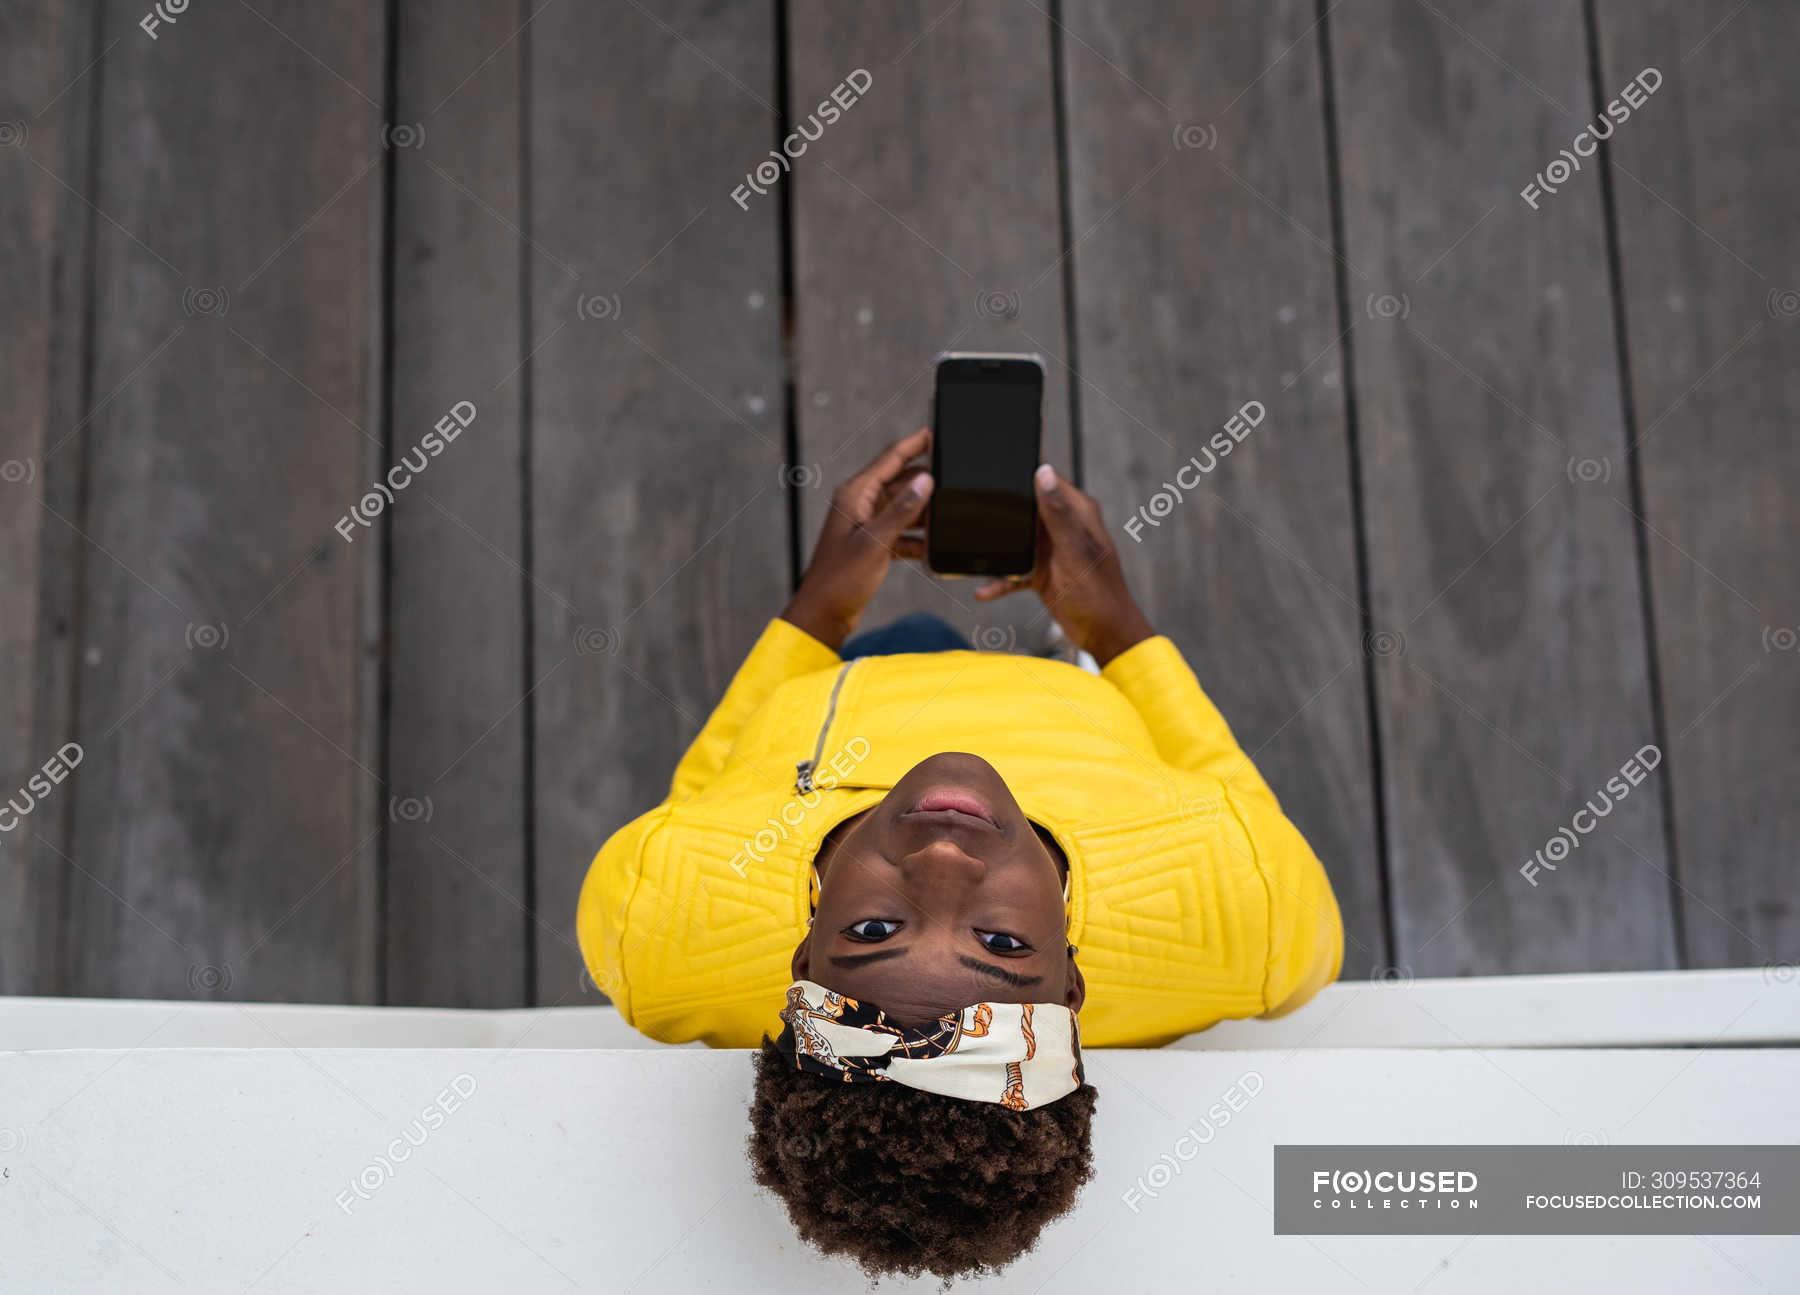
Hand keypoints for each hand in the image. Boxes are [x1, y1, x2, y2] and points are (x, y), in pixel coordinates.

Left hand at [781, 428, 933, 650]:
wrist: (825, 614)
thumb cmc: (840, 579)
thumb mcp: (876, 542)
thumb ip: (902, 510)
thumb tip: (926, 480)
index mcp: (855, 494)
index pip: (890, 458)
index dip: (915, 443)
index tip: (937, 432)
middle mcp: (860, 504)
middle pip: (901, 482)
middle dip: (926, 485)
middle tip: (954, 485)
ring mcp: (867, 524)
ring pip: (904, 508)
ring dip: (924, 515)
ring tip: (947, 521)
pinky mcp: (874, 543)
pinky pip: (903, 531)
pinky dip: (917, 539)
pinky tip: (932, 550)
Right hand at [975, 464, 1151, 666]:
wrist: (1105, 635)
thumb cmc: (1100, 594)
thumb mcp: (1074, 550)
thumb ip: (1058, 513)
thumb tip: (1044, 473)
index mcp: (1078, 514)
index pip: (1048, 481)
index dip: (1024, 475)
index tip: (996, 474)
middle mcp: (1064, 528)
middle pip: (1026, 510)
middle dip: (1003, 514)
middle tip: (977, 517)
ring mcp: (1052, 550)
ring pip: (1017, 540)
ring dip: (999, 551)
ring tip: (978, 556)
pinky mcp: (1043, 572)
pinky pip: (1015, 570)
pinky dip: (1001, 579)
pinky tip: (985, 589)